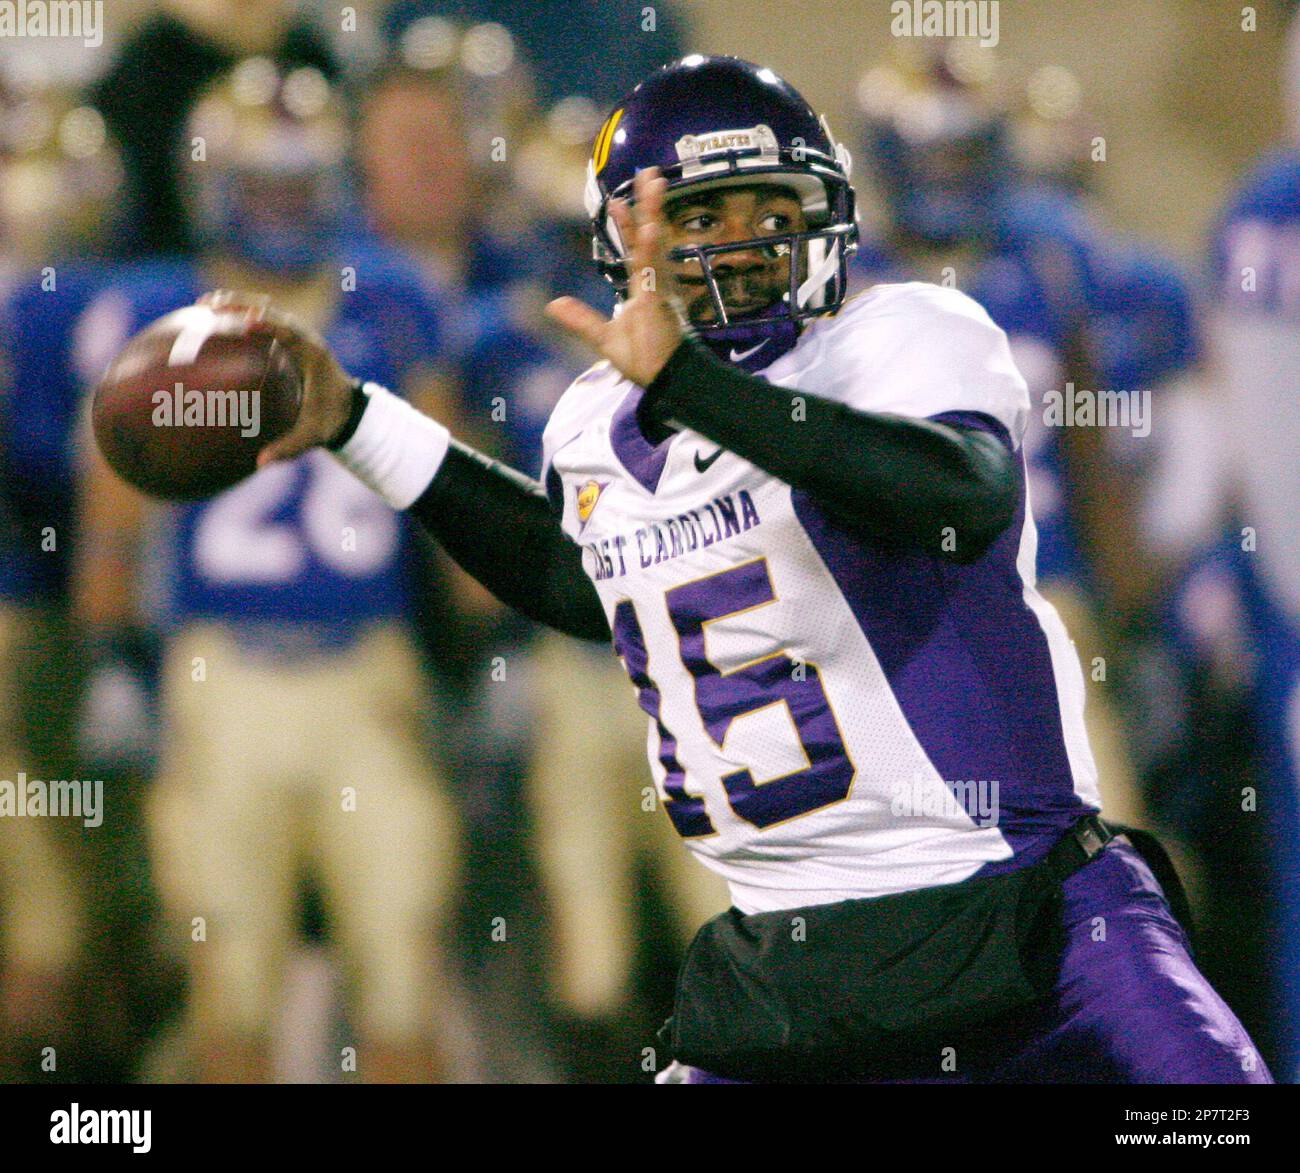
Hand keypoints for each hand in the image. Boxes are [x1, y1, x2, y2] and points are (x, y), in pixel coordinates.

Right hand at [197, 290, 354, 466]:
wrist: (348, 408)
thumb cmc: (330, 420)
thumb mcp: (312, 436)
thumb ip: (288, 448)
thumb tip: (260, 463)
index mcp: (313, 355)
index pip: (289, 333)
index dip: (268, 324)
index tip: (247, 322)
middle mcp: (304, 338)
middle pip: (271, 311)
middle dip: (241, 305)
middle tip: (210, 306)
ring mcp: (295, 334)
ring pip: (264, 309)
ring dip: (236, 304)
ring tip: (203, 305)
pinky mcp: (287, 337)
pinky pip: (262, 320)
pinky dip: (239, 315)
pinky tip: (211, 319)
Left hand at [545, 167, 686, 386]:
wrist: (665, 382)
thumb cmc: (645, 361)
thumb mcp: (604, 337)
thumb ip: (581, 319)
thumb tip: (552, 305)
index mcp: (644, 290)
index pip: (635, 250)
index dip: (627, 226)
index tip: (618, 201)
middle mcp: (655, 284)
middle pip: (651, 236)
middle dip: (648, 205)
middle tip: (649, 173)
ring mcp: (659, 290)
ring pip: (656, 243)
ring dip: (653, 213)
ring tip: (654, 183)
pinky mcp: (660, 302)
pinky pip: (654, 271)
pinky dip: (650, 250)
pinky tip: (648, 228)